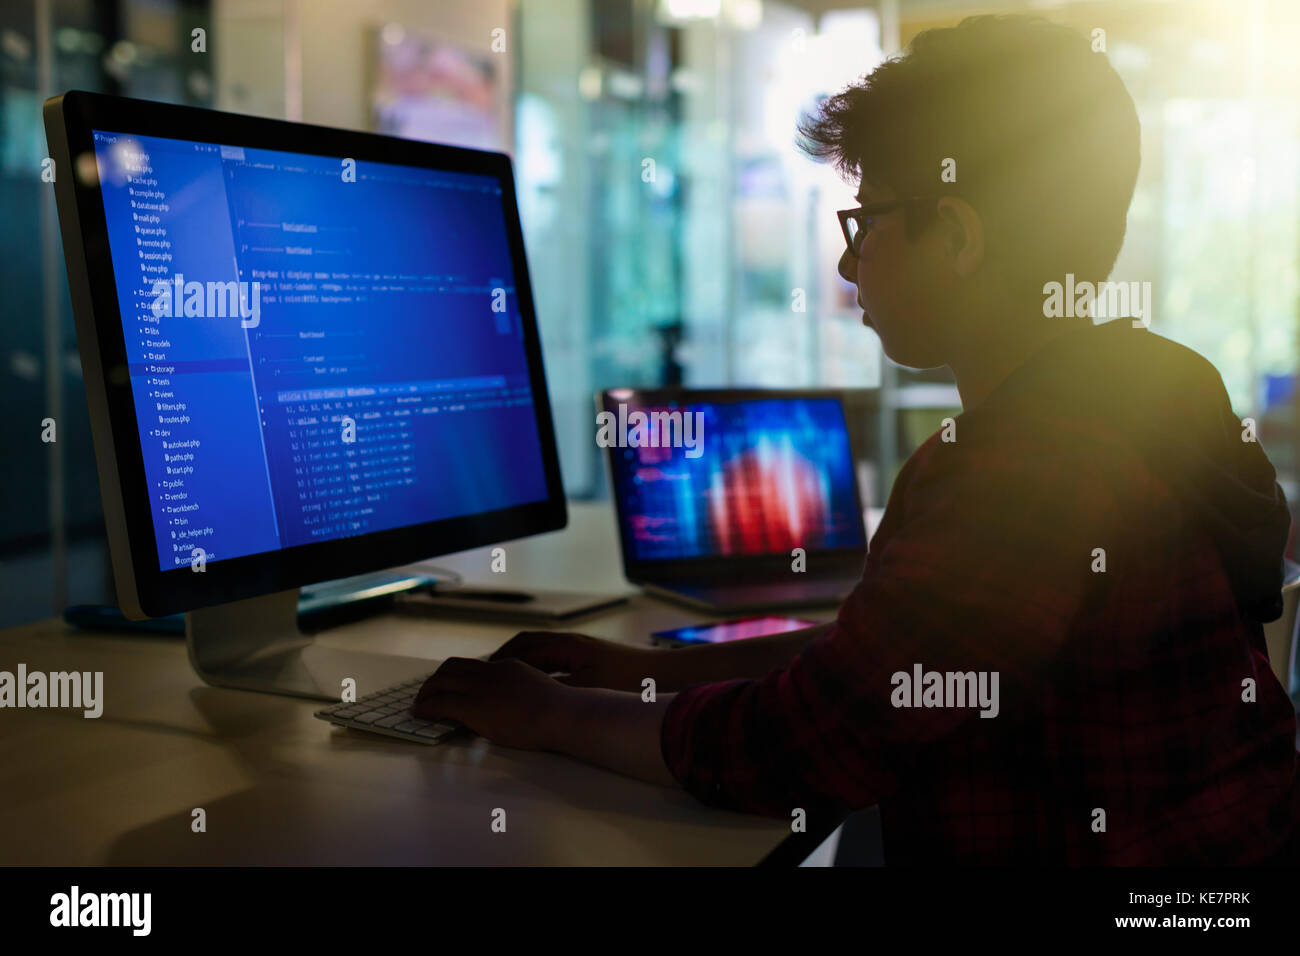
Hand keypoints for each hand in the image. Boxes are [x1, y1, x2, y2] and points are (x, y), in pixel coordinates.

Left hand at [412, 657, 571, 750]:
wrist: (561, 715)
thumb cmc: (558, 712)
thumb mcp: (537, 692)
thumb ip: (520, 693)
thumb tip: (511, 705)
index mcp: (507, 667)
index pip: (474, 666)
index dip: (457, 674)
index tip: (450, 684)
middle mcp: (490, 672)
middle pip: (452, 667)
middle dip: (436, 679)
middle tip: (428, 692)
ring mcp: (480, 687)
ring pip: (441, 681)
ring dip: (426, 692)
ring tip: (420, 704)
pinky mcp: (472, 706)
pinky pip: (440, 702)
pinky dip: (426, 706)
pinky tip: (421, 714)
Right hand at [490, 630, 662, 691]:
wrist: (665, 673)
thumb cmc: (631, 680)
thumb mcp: (588, 690)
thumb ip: (556, 690)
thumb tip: (529, 695)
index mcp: (566, 646)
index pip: (521, 648)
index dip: (498, 661)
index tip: (481, 676)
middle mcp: (572, 642)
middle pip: (527, 644)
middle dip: (504, 658)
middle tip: (484, 677)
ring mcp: (581, 648)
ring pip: (541, 651)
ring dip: (521, 663)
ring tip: (504, 682)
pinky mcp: (591, 657)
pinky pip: (555, 658)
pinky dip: (539, 668)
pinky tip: (537, 686)